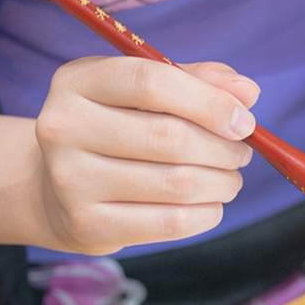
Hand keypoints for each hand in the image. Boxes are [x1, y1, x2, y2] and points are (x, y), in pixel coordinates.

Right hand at [33, 58, 259, 254]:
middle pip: (168, 137)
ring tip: (230, 179)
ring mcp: (70, 179)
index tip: (244, 121)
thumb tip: (247, 92)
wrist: (57, 191)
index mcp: (77, 81)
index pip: (150, 82)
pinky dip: (207, 213)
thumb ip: (196, 82)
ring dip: (222, 182)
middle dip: (223, 148)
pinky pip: (171, 222)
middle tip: (242, 154)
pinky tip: (211, 204)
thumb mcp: (145, 94)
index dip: (208, 102)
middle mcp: (64, 127)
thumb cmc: (117, 130)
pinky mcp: (87, 223)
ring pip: (176, 182)